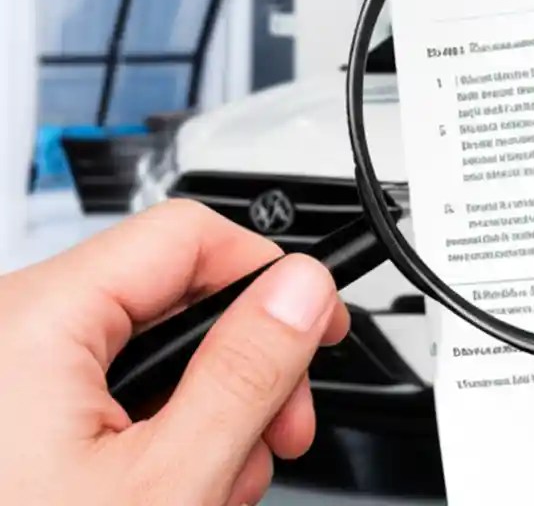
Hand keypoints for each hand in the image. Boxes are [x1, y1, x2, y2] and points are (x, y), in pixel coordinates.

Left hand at [0, 200, 349, 504]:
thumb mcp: (168, 483)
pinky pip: (103, 395)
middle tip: (278, 437)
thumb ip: (246, 373)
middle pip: (172, 299)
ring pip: (145, 357)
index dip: (272, 276)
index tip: (319, 328)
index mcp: (34, 322)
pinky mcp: (9, 416)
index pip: (188, 237)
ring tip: (213, 489)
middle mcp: (7, 332)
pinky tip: (169, 492)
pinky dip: (152, 437)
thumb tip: (301, 291)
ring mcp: (5, 378)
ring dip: (204, 417)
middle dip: (243, 371)